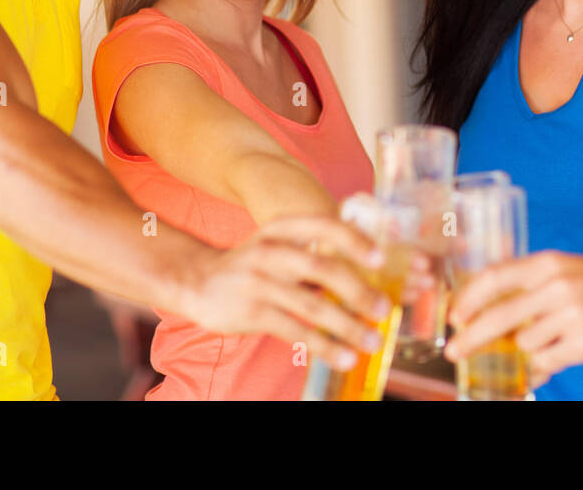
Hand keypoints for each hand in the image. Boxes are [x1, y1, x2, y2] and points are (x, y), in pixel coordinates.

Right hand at [182, 215, 407, 370]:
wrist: (198, 279)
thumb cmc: (253, 264)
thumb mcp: (279, 244)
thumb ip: (315, 253)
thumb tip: (370, 276)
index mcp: (285, 228)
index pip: (326, 226)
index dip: (356, 240)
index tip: (381, 259)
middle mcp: (272, 250)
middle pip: (323, 268)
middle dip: (359, 291)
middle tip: (383, 310)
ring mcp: (259, 280)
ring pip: (312, 306)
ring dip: (347, 326)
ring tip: (371, 342)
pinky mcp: (251, 311)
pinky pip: (295, 330)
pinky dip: (323, 346)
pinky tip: (343, 357)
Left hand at [444, 251, 582, 388]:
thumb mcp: (564, 271)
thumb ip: (529, 288)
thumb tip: (489, 317)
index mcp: (547, 265)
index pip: (495, 277)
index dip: (468, 299)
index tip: (453, 317)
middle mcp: (556, 286)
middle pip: (499, 316)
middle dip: (471, 337)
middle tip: (454, 352)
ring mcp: (571, 314)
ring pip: (524, 344)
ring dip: (525, 351)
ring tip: (547, 344)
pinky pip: (546, 362)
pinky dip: (542, 366)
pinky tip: (551, 361)